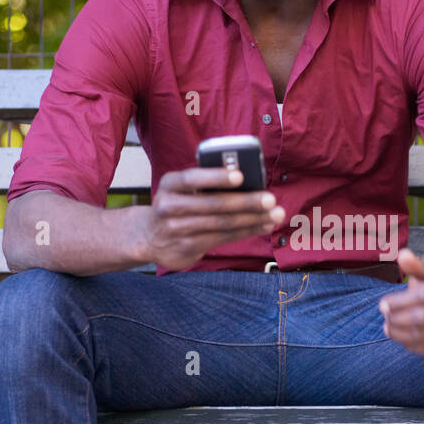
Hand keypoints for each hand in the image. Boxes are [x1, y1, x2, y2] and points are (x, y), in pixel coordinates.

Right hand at [137, 167, 283, 270]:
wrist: (148, 237)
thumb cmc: (176, 205)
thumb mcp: (180, 189)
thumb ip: (204, 183)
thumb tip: (247, 180)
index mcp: (170, 184)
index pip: (192, 179)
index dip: (217, 177)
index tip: (240, 175)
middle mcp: (170, 206)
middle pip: (214, 205)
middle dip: (246, 202)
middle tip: (270, 199)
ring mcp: (177, 230)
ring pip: (222, 224)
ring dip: (252, 219)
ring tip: (275, 214)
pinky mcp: (187, 248)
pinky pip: (223, 238)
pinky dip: (246, 231)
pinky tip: (263, 225)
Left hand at [378, 248, 423, 355]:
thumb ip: (415, 264)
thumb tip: (402, 255)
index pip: (423, 296)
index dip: (399, 302)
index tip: (382, 304)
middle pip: (423, 318)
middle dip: (397, 320)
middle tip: (385, 318)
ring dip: (401, 335)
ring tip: (390, 328)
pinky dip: (413, 346)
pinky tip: (403, 339)